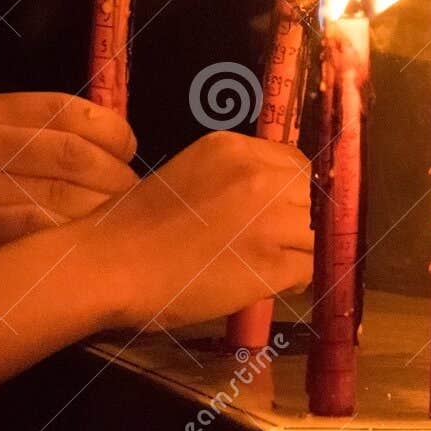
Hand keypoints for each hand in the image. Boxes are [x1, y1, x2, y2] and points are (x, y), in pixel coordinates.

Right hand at [0, 92, 138, 282]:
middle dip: (118, 177)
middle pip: (77, 157)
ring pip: (66, 203)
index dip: (113, 130)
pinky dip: (73, 243)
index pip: (68, 112)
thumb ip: (23, 125)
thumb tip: (102, 139)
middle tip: (132, 192)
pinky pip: (39, 243)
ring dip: (104, 214)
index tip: (128, 147)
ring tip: (117, 221)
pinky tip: (87, 248)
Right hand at [92, 131, 311, 329]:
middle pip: (315, 193)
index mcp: (234, 148)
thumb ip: (236, 177)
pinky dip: (298, 277)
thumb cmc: (137, 225)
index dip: (295, 189)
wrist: (111, 264)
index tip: (285, 209)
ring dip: (305, 247)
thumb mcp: (191, 173)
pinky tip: (274, 281)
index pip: (296, 162)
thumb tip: (275, 198)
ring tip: (280, 263)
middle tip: (286, 239)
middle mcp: (258, 175)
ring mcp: (269, 218)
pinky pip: (310, 266)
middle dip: (305, 216)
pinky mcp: (270, 263)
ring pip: (319, 230)